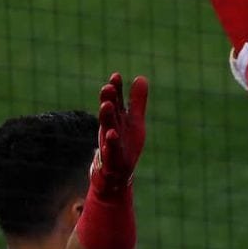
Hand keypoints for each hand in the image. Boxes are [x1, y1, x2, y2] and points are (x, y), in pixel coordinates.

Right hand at [90, 73, 148, 193]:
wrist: (116, 172)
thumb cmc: (124, 142)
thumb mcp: (134, 120)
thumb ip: (137, 101)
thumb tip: (141, 77)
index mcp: (117, 117)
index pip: (115, 100)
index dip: (115, 89)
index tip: (116, 76)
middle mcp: (111, 127)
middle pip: (109, 111)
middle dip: (108, 99)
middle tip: (107, 87)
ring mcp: (110, 142)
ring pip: (107, 127)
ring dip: (106, 116)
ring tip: (107, 105)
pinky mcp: (112, 157)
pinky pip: (111, 149)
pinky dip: (111, 141)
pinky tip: (112, 134)